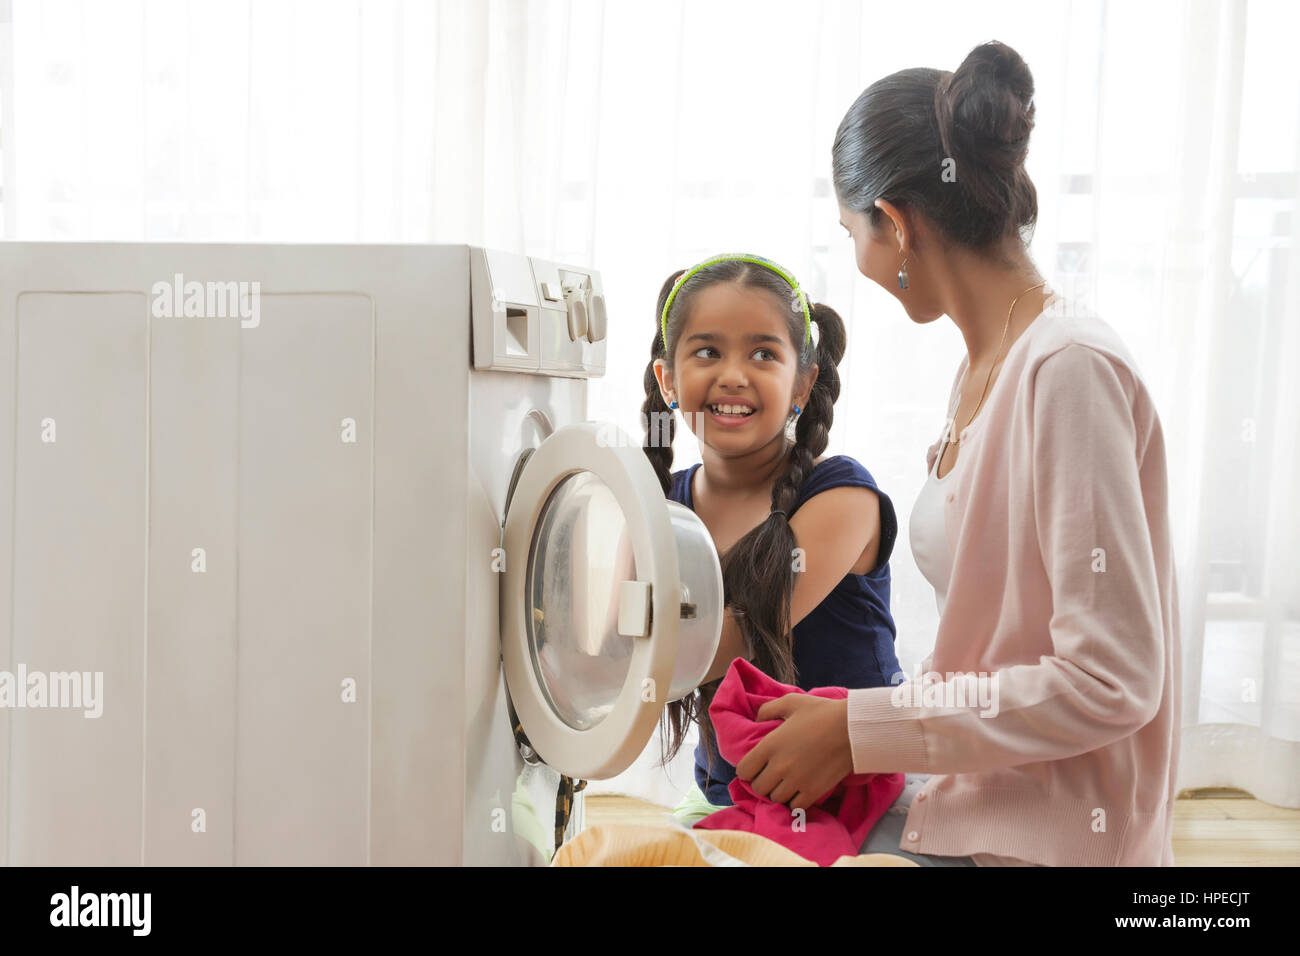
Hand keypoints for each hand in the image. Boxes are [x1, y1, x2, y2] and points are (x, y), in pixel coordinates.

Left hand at [734, 694, 853, 811]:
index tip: (756, 766)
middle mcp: (779, 766)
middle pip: (758, 788)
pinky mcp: (813, 792)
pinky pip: (794, 807)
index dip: (748, 769)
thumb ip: (768, 709)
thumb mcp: (791, 702)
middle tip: (772, 775)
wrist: (853, 728)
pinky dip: (794, 801)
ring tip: (786, 783)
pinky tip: (799, 791)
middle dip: (762, 782)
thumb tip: (757, 719)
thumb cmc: (822, 712)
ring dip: (778, 792)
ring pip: (775, 799)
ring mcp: (796, 781)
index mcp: (770, 745)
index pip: (744, 771)